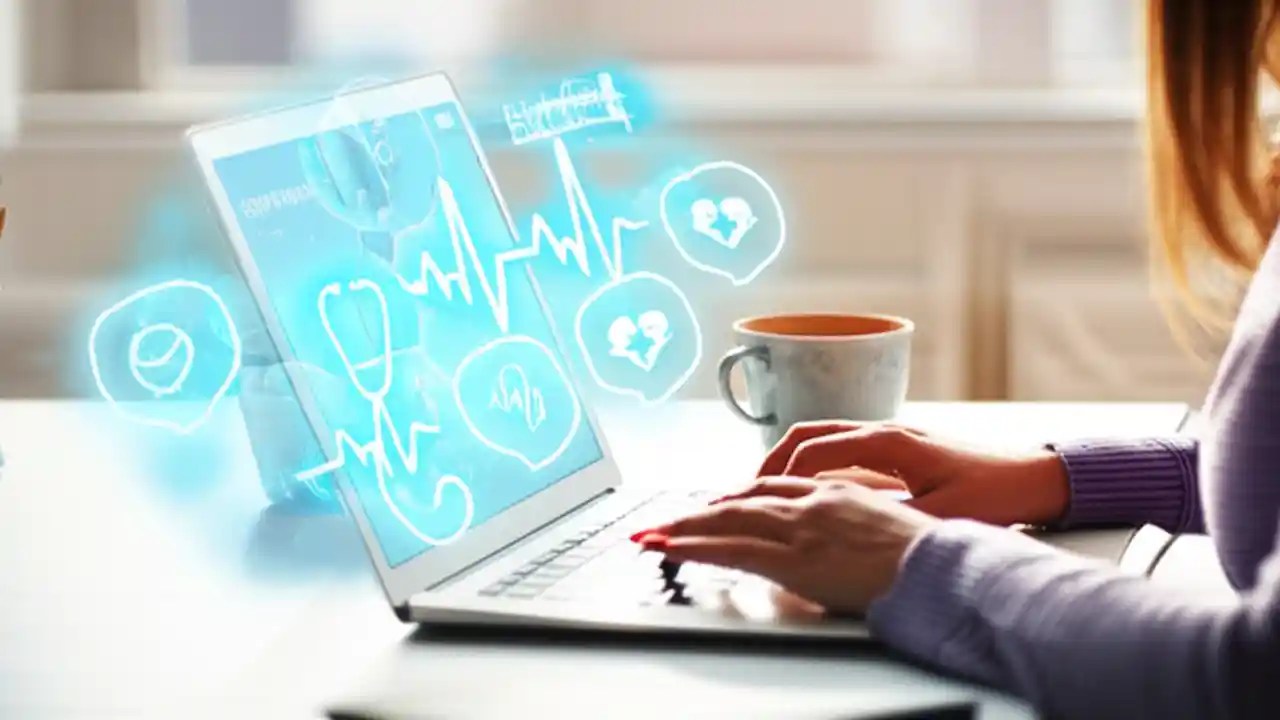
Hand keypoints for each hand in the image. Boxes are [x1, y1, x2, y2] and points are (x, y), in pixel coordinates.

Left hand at [633, 473, 940, 613]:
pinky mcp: (796, 558)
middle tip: (671, 519)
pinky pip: (733, 549)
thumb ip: (858, 526)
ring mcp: (803, 527)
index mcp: (837, 492)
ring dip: (688, 526)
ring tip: (656, 534)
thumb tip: (845, 541)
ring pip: (730, 519)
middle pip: (744, 498)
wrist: (948, 566)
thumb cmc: (933, 554)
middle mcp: (814, 501)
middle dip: (703, 510)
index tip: (718, 505)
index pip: (774, 488)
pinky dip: (697, 546)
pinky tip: (671, 547)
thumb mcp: (893, 527)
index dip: (740, 496)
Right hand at [750, 421, 1070, 526]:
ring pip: (823, 439)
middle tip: (743, 492)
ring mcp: (891, 438)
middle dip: (771, 462)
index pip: (816, 449)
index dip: (781, 475)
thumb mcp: (944, 515)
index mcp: (890, 442)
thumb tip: (850, 534)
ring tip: (763, 491)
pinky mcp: (899, 451)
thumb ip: (894, 521)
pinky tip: (807, 493)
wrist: (1041, 477)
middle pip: (809, 434)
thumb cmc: (999, 492)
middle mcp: (885, 432)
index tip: (755, 499)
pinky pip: (842, 451)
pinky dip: (814, 466)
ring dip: (790, 462)